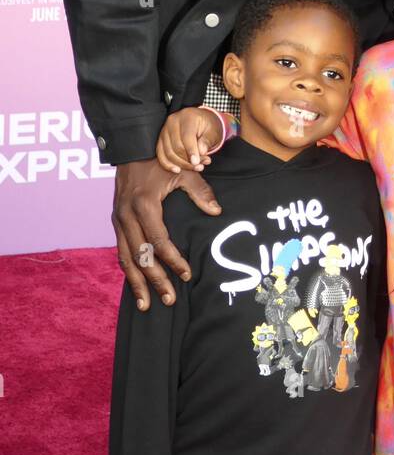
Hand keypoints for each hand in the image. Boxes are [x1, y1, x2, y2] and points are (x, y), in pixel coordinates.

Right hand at [113, 158, 220, 308]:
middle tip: (170, 299)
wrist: (131, 148)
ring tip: (147, 306)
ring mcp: (118, 220)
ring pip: (125, 259)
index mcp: (144, 205)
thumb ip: (200, 191)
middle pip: (141, 257)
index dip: (174, 260)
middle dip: (155, 281)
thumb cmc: (160, 159)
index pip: (160, 241)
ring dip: (137, 284)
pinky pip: (121, 251)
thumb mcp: (182, 171)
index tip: (188, 275)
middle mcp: (127, 216)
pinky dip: (129, 270)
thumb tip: (216, 211)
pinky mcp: (116, 222)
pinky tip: (137, 286)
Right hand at [156, 106, 223, 172]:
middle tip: (200, 166)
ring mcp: (165, 130)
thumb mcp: (213, 131)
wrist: (201, 121)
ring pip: (169, 152)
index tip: (197, 163)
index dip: (192, 152)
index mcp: (187, 116)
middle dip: (188, 160)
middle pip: (177, 146)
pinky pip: (161, 154)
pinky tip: (177, 169)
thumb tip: (201, 151)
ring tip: (194, 167)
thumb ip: (207, 141)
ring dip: (181, 164)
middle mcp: (173, 122)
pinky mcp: (161, 139)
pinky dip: (168, 164)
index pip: (187, 137)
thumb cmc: (208, 126)